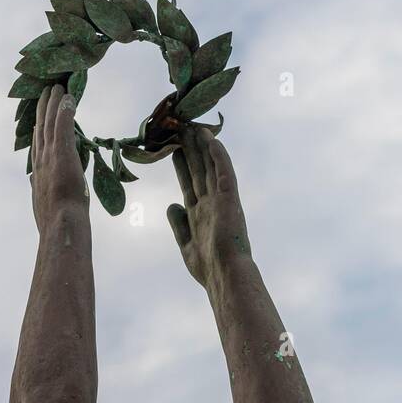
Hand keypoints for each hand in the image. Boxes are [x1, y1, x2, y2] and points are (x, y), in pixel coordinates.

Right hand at [30, 84, 87, 231]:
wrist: (59, 224)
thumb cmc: (53, 220)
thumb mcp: (41, 202)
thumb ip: (38, 187)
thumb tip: (32, 180)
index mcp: (38, 171)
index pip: (37, 144)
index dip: (37, 129)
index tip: (37, 117)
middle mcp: (41, 159)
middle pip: (40, 128)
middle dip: (43, 109)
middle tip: (46, 92)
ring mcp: (50, 155)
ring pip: (50, 122)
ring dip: (53, 103)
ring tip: (57, 88)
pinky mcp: (62, 152)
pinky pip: (63, 126)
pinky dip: (65, 110)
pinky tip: (68, 97)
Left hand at [167, 128, 251, 285]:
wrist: (225, 276)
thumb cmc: (208, 268)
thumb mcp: (186, 245)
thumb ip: (179, 225)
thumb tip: (172, 205)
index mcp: (200, 215)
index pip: (189, 183)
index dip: (181, 166)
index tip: (173, 149)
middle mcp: (210, 204)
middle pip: (198, 170)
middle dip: (190, 150)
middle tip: (182, 128)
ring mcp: (220, 200)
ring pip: (209, 166)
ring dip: (202, 146)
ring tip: (193, 126)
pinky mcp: (229, 199)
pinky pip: (223, 171)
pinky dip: (217, 155)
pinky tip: (210, 139)